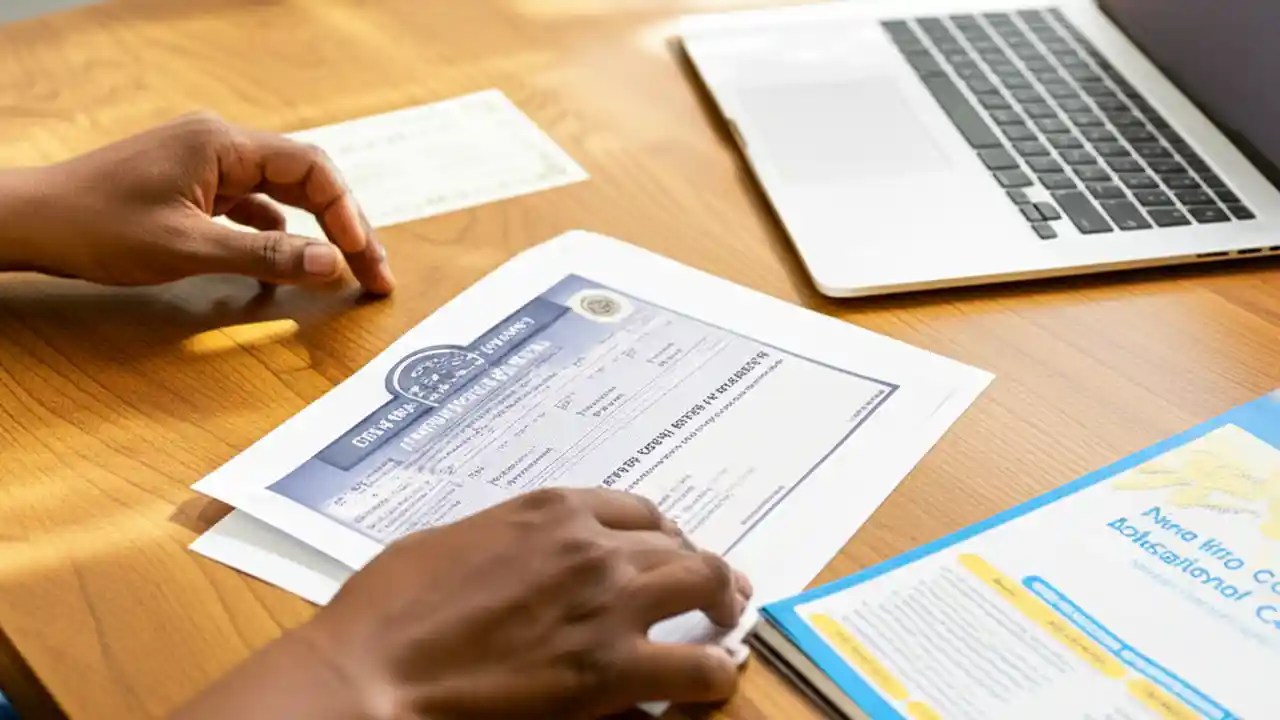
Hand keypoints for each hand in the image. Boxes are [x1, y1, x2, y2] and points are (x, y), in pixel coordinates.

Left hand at [0, 112, 393, 292]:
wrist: (32, 224)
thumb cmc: (97, 227)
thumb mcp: (189, 248)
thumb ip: (266, 256)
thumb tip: (332, 265)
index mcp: (222, 143)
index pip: (311, 168)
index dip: (346, 214)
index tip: (362, 257)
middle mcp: (220, 145)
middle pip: (306, 181)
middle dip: (344, 228)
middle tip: (374, 273)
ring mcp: (207, 166)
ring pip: (284, 195)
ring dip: (316, 233)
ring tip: (346, 271)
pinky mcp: (195, 188)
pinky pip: (254, 208)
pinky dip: (277, 237)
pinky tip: (288, 266)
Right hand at [173, 489, 752, 719]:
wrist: (374, 673)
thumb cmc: (389, 611)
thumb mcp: (448, 543)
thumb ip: (509, 541)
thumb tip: (529, 557)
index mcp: (551, 511)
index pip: (638, 510)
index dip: (662, 534)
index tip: (668, 551)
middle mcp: (592, 547)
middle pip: (678, 546)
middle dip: (697, 568)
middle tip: (713, 590)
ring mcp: (610, 607)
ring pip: (705, 586)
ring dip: (722, 605)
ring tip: (727, 625)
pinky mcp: (613, 672)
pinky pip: (696, 668)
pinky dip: (709, 675)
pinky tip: (707, 683)